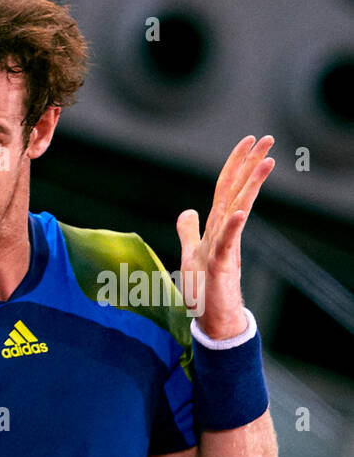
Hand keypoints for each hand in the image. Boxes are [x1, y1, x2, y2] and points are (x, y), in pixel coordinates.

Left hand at [176, 135, 273, 339]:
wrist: (212, 319)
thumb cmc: (204, 288)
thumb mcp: (191, 253)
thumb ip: (189, 231)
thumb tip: (188, 210)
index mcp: (216, 226)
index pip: (226, 188)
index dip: (234, 164)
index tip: (248, 140)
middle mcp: (223, 232)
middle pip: (236, 191)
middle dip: (250, 164)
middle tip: (268, 138)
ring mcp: (224, 247)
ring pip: (237, 210)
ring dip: (250, 186)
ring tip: (266, 162)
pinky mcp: (221, 265)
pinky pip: (227, 243)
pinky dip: (232, 227)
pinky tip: (239, 212)